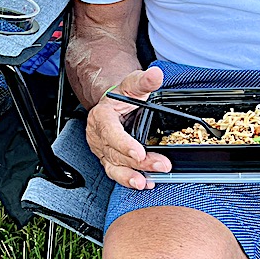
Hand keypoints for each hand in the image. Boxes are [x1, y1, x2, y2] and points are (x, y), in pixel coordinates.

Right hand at [85, 66, 172, 188]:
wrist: (112, 105)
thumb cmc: (122, 96)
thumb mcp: (132, 85)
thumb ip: (144, 81)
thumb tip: (156, 75)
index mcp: (101, 116)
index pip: (110, 132)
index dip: (124, 144)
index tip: (139, 153)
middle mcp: (98, 135)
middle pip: (116, 153)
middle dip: (139, 163)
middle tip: (161, 165)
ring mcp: (101, 150)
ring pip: (114, 167)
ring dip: (131, 177)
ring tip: (146, 182)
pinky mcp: (107, 159)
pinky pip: (117, 173)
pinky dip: (130, 180)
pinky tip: (145, 183)